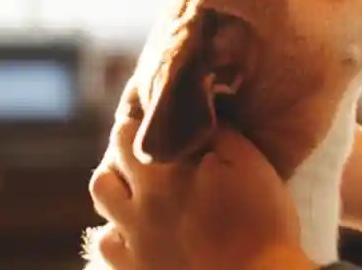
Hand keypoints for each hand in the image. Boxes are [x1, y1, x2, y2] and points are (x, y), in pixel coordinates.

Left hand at [87, 110, 313, 269]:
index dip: (152, 110)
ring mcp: (133, 232)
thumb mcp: (250, 165)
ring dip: (113, 176)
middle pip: (118, 149)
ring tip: (133, 177)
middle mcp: (143, 194)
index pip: (144, 123)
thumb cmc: (260, 222)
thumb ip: (220, 133)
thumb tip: (200, 111)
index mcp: (170, 165)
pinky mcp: (132, 265)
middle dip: (128, 135)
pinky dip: (113, 228)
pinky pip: (104, 241)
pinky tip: (131, 226)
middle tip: (147, 135)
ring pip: (101, 190)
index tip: (162, 107)